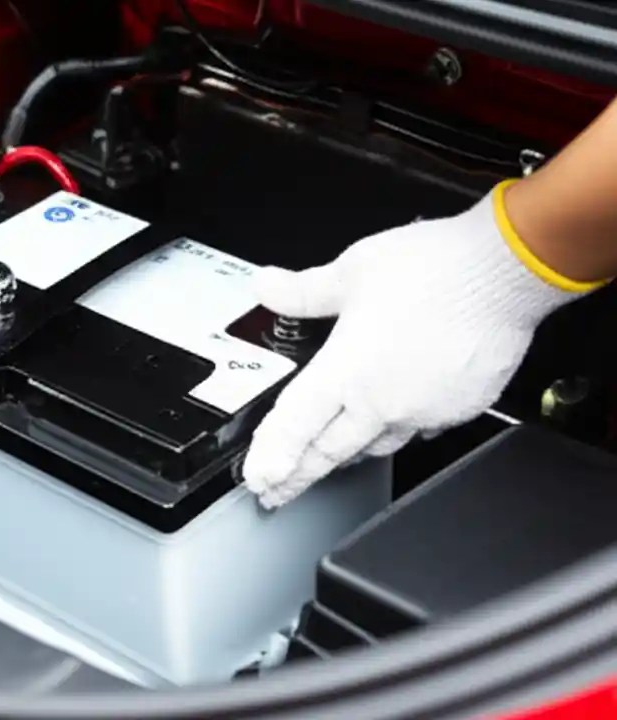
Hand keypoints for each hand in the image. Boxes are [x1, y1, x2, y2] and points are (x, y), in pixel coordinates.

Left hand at [242, 181, 589, 508]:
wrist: (505, 272)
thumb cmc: (435, 269)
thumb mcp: (352, 271)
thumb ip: (305, 290)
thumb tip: (267, 286)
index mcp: (345, 372)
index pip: (294, 426)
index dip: (271, 457)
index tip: (258, 479)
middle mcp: (381, 402)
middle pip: (329, 451)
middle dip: (299, 475)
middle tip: (278, 491)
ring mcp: (421, 412)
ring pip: (373, 447)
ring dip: (345, 457)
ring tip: (328, 463)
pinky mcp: (457, 411)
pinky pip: (418, 433)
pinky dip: (398, 433)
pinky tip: (392, 427)